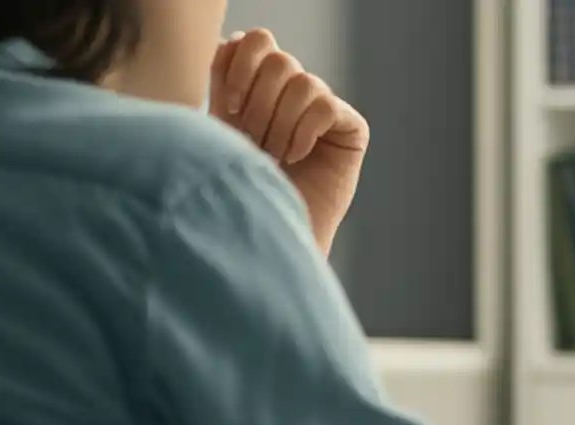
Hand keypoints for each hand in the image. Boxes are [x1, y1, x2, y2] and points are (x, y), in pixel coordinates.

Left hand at [210, 29, 370, 255]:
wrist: (274, 232)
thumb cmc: (244, 190)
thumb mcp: (223, 131)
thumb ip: (224, 83)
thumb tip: (227, 42)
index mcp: (262, 86)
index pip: (254, 43)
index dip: (238, 66)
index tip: (228, 108)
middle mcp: (294, 93)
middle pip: (277, 57)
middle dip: (257, 101)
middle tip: (251, 140)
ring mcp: (325, 109)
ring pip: (301, 80)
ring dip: (279, 121)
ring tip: (273, 154)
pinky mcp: (351, 129)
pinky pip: (325, 105)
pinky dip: (304, 130)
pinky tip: (296, 156)